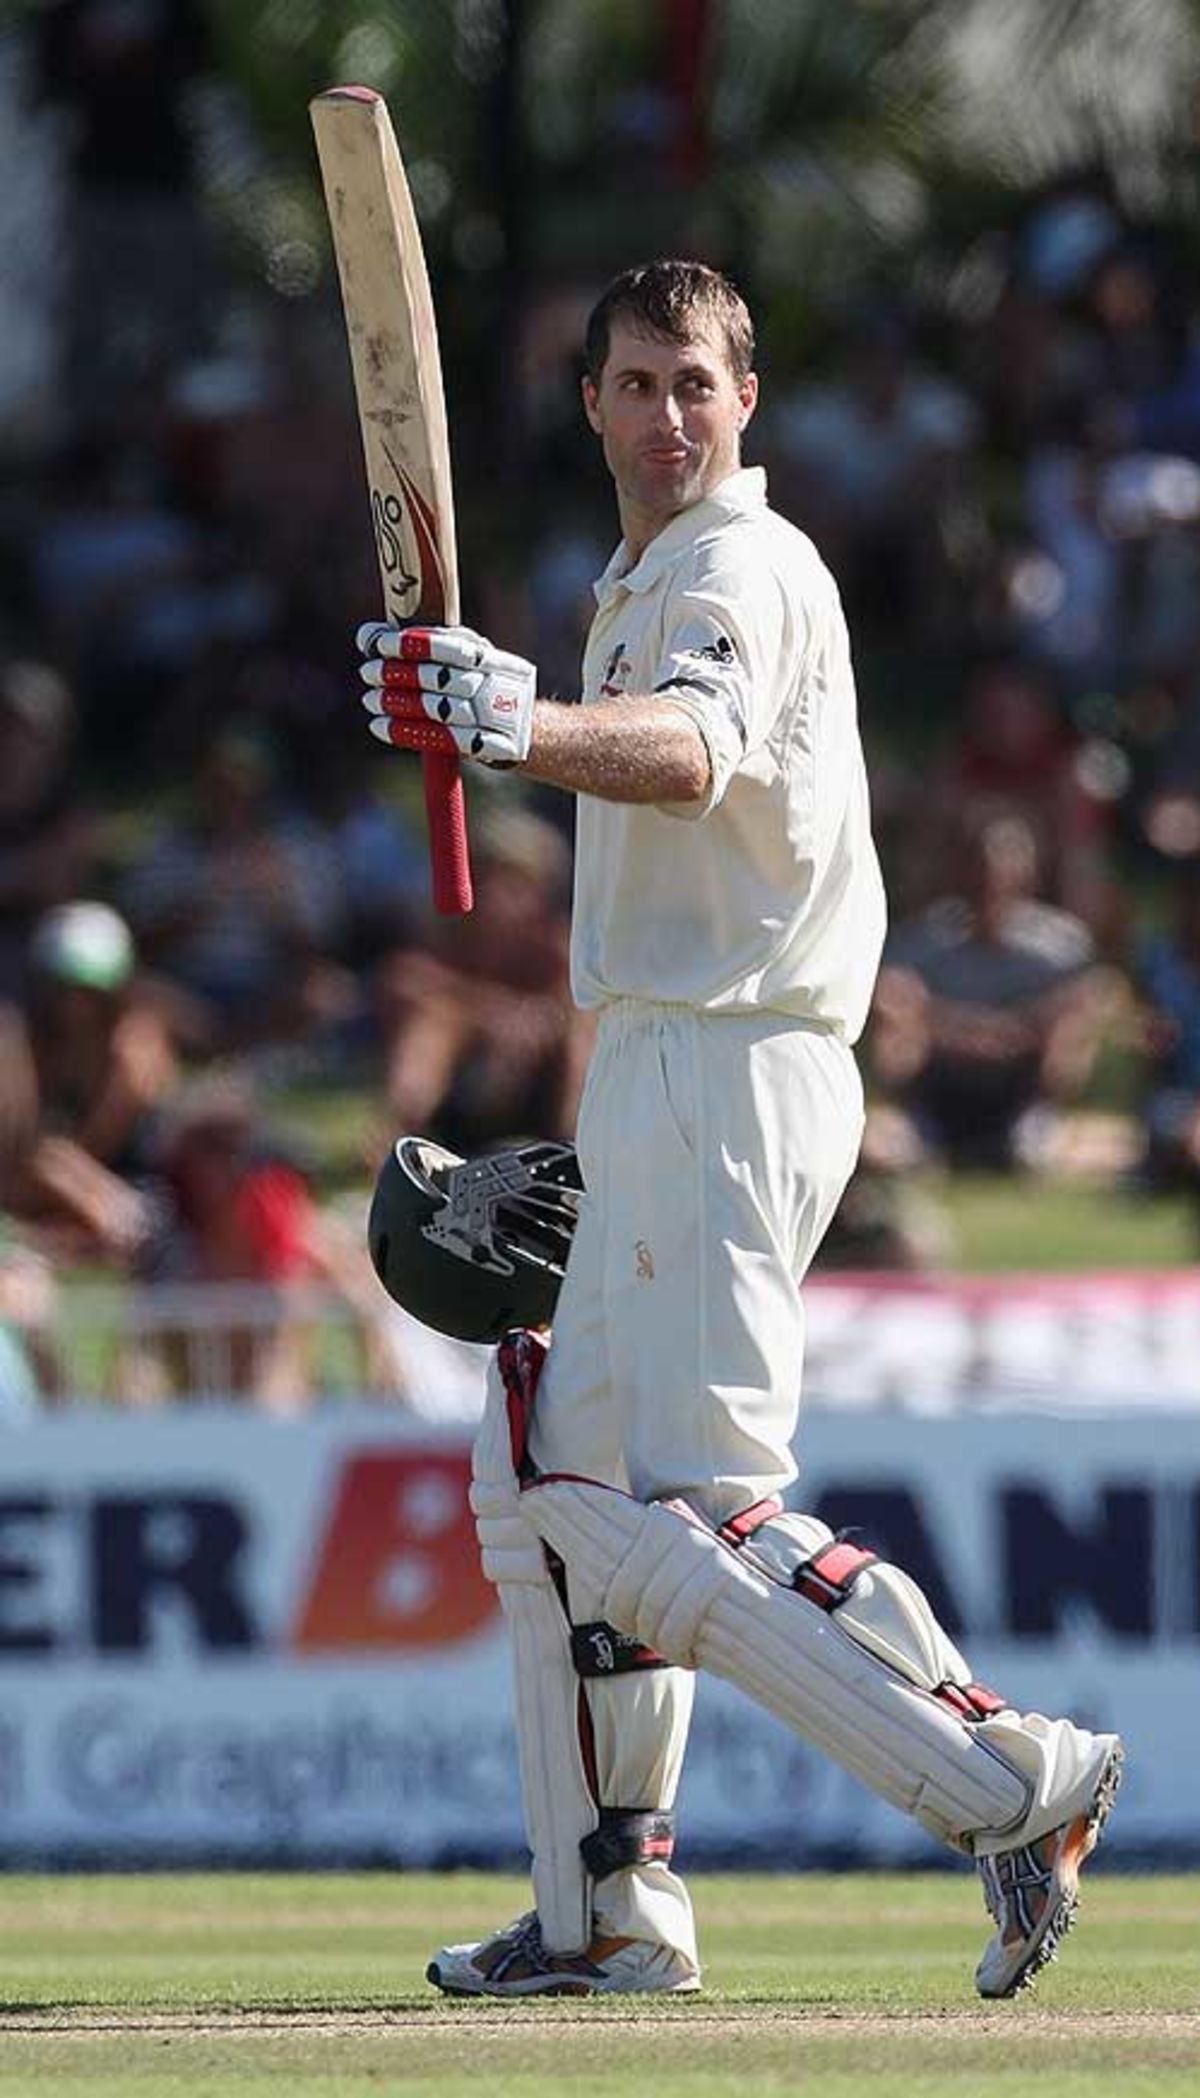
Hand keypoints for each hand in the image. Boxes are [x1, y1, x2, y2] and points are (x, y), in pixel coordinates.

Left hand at [357, 622, 535, 766]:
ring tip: (370, 700)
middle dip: (399, 674)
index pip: (447, 647)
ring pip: (438, 710)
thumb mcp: (464, 657)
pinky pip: (441, 740)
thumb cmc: (481, 684)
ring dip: (398, 704)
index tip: (379, 644)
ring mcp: (491, 718)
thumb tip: (368, 635)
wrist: (526, 728)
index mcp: (488, 658)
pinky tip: (380, 726)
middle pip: (440, 679)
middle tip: (368, 673)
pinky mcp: (487, 746)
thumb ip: (421, 646)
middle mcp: (493, 685)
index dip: (412, 645)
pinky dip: (406, 732)